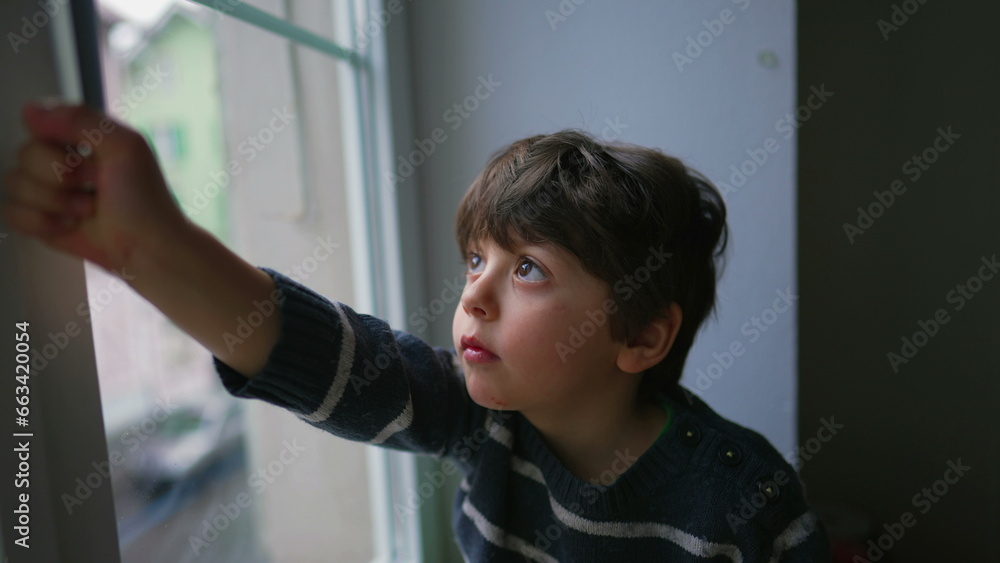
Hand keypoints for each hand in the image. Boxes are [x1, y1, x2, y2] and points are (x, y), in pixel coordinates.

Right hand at [1, 101, 188, 273]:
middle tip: (93, 187)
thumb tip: (30, 111)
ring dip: (55, 202)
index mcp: (81, 137)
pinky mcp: (40, 218)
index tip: (82, 155)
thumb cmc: (144, 201)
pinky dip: (42, 222)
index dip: (56, 142)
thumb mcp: (125, 147)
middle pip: (25, 154)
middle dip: (60, 176)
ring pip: (15, 183)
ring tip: (87, 211)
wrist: (146, 249)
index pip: (39, 121)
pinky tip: (69, 225)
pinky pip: (12, 211)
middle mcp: (61, 160)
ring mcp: (48, 190)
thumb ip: (81, 120)